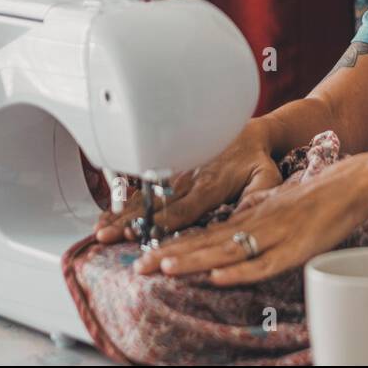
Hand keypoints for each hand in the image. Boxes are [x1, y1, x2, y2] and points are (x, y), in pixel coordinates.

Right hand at [93, 118, 281, 243]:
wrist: (249, 133)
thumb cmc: (257, 160)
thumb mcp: (267, 176)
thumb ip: (260, 195)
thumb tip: (249, 214)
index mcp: (211, 184)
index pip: (183, 208)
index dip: (160, 222)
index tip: (139, 234)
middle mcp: (189, 180)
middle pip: (155, 204)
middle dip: (129, 221)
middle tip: (106, 235)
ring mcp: (177, 175)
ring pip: (145, 197)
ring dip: (121, 213)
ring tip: (99, 228)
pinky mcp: (171, 172)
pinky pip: (146, 188)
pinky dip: (125, 202)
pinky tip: (107, 214)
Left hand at [133, 152, 367, 285]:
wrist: (354, 181)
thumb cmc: (319, 194)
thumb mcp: (278, 201)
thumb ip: (255, 211)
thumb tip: (233, 220)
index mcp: (251, 214)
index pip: (205, 233)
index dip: (174, 244)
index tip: (145, 254)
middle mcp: (256, 223)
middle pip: (208, 242)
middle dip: (172, 255)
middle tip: (139, 266)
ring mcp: (275, 235)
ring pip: (228, 251)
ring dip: (196, 260)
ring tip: (166, 267)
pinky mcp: (296, 247)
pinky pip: (264, 263)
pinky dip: (240, 271)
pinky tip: (218, 276)